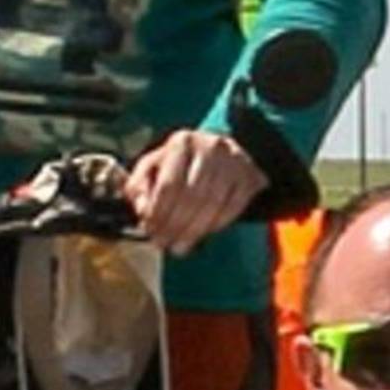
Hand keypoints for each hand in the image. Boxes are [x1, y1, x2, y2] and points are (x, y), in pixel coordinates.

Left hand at [125, 126, 260, 256]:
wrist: (219, 151)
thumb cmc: (180, 163)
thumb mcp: (153, 166)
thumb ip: (140, 186)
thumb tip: (142, 210)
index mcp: (181, 142)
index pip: (168, 184)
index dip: (158, 213)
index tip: (150, 231)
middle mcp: (210, 148)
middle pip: (191, 196)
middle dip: (174, 226)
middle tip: (163, 243)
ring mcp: (233, 162)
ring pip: (212, 205)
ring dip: (192, 232)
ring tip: (178, 246)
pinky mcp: (249, 177)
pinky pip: (231, 209)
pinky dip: (214, 226)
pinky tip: (201, 235)